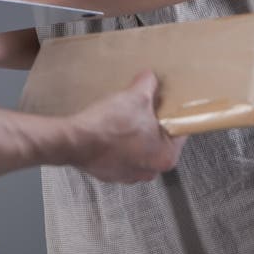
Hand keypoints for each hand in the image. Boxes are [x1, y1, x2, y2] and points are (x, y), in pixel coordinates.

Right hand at [68, 71, 185, 183]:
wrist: (75, 141)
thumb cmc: (108, 127)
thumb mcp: (136, 96)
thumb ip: (149, 85)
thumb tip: (151, 79)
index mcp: (166, 156)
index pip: (178, 129)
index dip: (170, 110)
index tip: (163, 102)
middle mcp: (150, 170)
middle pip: (158, 138)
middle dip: (150, 120)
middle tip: (140, 105)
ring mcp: (129, 173)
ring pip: (138, 146)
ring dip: (132, 131)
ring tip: (121, 114)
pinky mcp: (110, 172)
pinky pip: (120, 152)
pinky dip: (116, 141)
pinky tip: (108, 126)